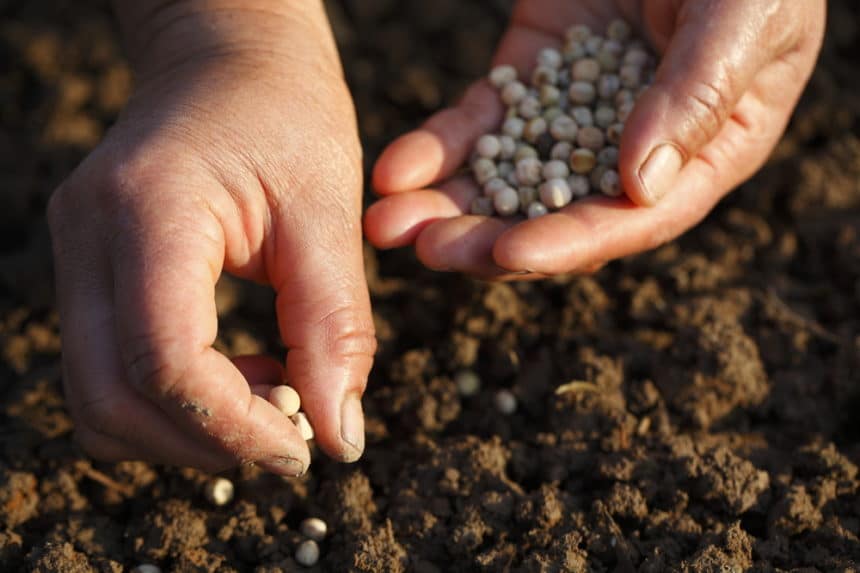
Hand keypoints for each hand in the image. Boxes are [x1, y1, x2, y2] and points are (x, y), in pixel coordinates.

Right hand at [47, 2, 374, 476]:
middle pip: (110, 398)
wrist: (229, 60)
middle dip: (205, 445)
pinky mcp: (89, 272)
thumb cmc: (287, 115)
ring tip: (271, 401)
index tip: (305, 450)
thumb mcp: (328, 213)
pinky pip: (109, 371)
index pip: (162, 359)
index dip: (233, 426)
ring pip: (97, 399)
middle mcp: (86, 237)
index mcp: (148, 210)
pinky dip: (172, 403)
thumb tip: (340, 437)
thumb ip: (335, 328)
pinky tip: (240, 374)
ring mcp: (73, 255)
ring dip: (185, 431)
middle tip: (292, 441)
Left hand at [365, 0, 825, 278]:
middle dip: (485, 239)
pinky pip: (479, 123)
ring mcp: (573, 116)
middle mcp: (631, 151)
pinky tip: (395, 170)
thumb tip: (640, 185)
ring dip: (446, 207)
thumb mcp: (741, 19)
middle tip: (426, 250)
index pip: (630, 220)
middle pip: (553, 215)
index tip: (509, 254)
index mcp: (702, 156)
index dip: (569, 243)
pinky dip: (437, 148)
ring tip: (387, 226)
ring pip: (504, 178)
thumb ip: (697, 96)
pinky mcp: (528, 75)